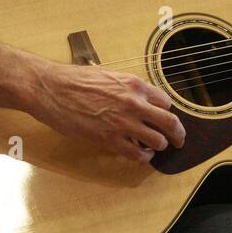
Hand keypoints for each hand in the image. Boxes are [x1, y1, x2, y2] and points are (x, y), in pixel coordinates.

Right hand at [32, 64, 185, 162]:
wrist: (52, 89)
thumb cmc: (75, 80)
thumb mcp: (109, 75)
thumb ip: (127, 88)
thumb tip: (137, 97)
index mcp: (135, 85)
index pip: (166, 102)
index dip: (166, 112)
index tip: (165, 118)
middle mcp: (134, 103)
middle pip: (169, 122)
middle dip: (178, 134)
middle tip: (180, 141)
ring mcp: (123, 123)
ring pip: (157, 141)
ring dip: (159, 146)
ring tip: (155, 148)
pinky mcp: (109, 139)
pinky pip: (136, 153)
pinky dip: (143, 157)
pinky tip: (141, 155)